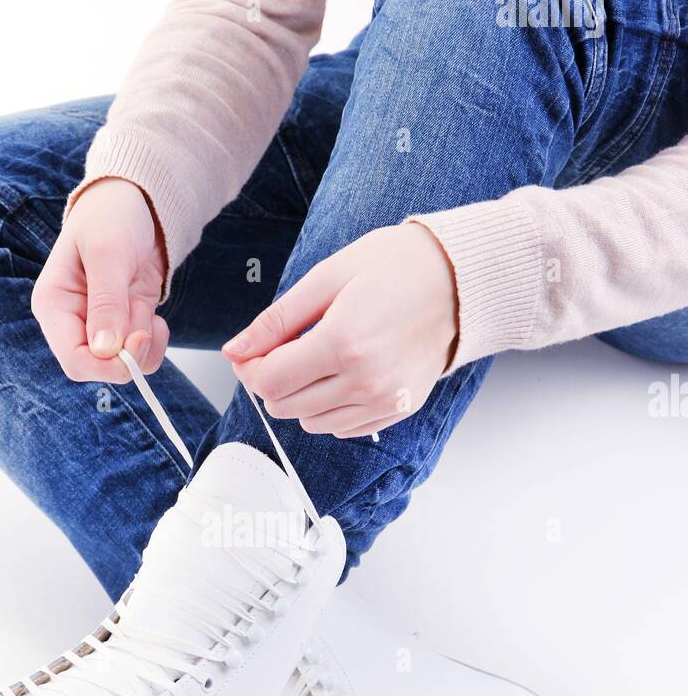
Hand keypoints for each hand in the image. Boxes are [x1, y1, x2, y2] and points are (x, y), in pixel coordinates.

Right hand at [31, 178, 168, 383]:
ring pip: (124, 364)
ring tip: (146, 306)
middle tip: (148, 323)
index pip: (73, 360)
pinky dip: (154, 341)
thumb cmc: (111, 215)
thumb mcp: (108, 252)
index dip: (105, 366)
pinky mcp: (124, 325)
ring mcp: (100, 326)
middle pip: (99, 368)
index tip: (133, 346)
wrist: (137, 200)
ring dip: (145, 344)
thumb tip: (104, 350)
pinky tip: (154, 315)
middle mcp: (72, 321)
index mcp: (54, 306)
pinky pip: (140, 353)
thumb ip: (106, 302)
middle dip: (129, 354)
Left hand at [223, 223, 457, 435]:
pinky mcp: (399, 410)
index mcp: (343, 342)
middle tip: (284, 348)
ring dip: (301, 396)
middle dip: (272, 380)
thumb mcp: (327, 277)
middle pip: (284, 406)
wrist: (460, 281)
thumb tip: (234, 349)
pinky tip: (342, 374)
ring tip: (320, 357)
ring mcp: (385, 400)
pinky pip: (342, 428)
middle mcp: (365, 380)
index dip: (249, 368)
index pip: (269, 381)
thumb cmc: (396, 267)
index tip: (251, 351)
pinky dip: (330, 408)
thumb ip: (276, 320)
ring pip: (310, 422)